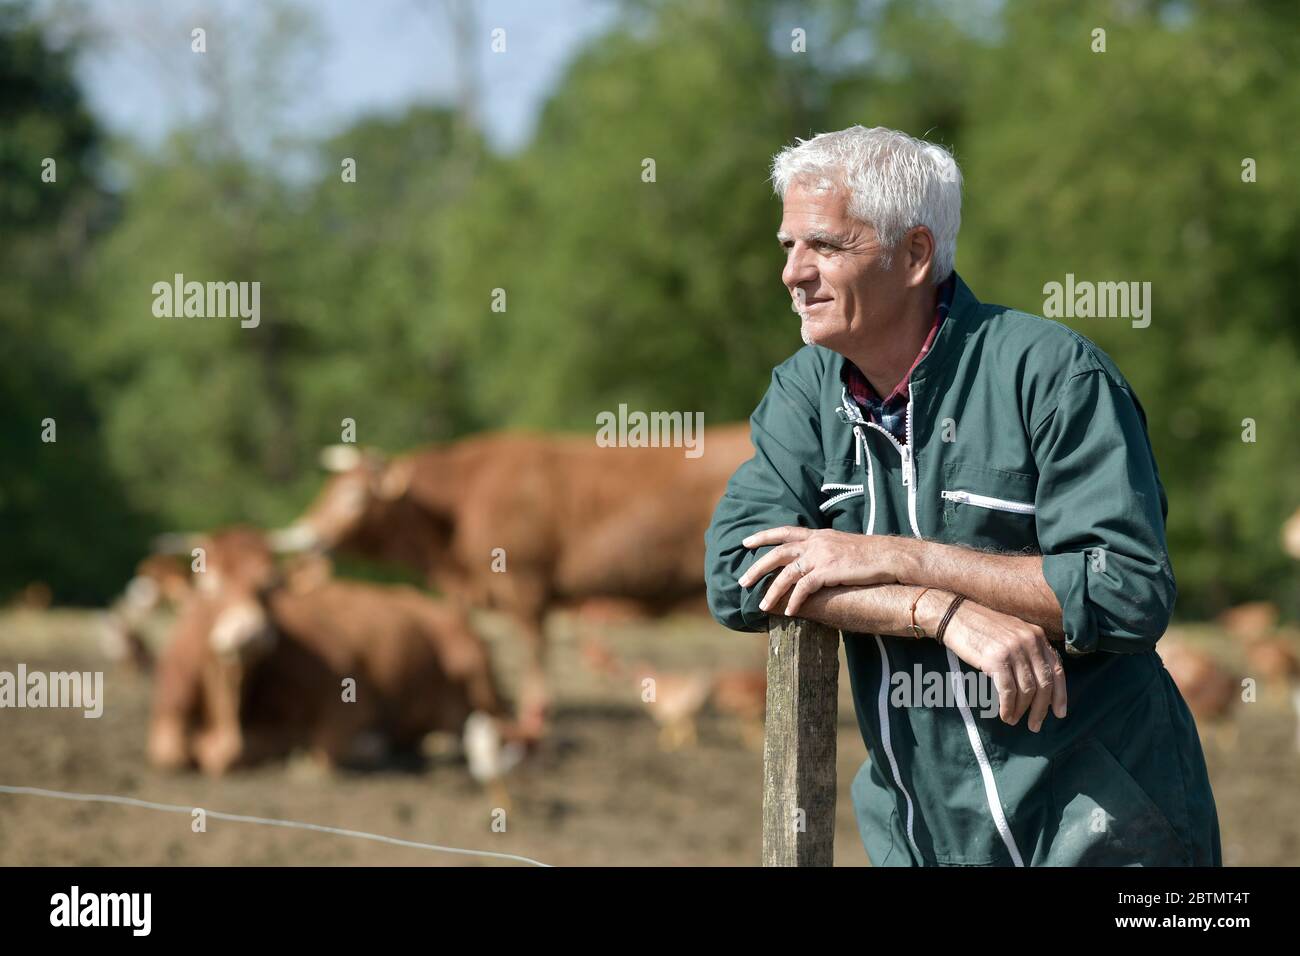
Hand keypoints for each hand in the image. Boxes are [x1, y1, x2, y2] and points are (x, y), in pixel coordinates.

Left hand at [737, 526, 908, 615]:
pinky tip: (789, 612)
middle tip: (742, 581)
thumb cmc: (871, 555)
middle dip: (757, 567)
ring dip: (772, 591)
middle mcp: (816, 542)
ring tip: (762, 606)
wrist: (891, 556)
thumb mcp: (842, 546)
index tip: (745, 542)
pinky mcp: (829, 571)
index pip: (784, 531)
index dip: (763, 536)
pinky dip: (794, 601)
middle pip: (778, 553)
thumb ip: (824, 550)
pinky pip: (804, 588)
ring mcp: (822, 556)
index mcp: (818, 535)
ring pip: (787, 573)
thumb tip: (812, 561)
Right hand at [937, 600, 1066, 731]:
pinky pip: (1008, 690)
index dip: (1060, 695)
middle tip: (1035, 725)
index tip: (1059, 713)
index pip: (1056, 669)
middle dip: (1041, 709)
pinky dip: (1008, 707)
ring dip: (1021, 710)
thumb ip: (1028, 650)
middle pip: (1044, 683)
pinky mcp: (997, 659)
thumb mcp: (1012, 633)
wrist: (954, 616)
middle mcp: (1030, 641)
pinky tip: (1004, 714)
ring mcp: (1014, 650)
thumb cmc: (981, 627)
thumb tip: (1038, 682)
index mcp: (1037, 635)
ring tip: (1013, 720)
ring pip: (1027, 689)